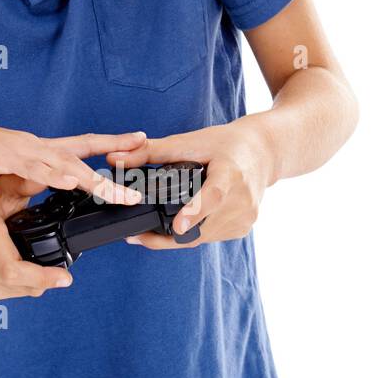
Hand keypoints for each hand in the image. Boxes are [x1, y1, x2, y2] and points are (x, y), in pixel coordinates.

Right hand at [0, 109, 146, 204]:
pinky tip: (73, 183)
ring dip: (93, 177)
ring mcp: (21, 148)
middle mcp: (34, 144)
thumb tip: (36, 187)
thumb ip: (21, 175)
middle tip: (145, 147)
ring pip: (65, 162)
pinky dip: (56, 176)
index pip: (79, 145)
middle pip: (82, 150)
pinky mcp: (5, 156)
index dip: (108, 143)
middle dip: (115, 150)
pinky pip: (36, 168)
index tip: (137, 139)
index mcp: (34, 147)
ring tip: (118, 190)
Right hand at [0, 175, 75, 299]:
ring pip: (23, 291)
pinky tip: (21, 264)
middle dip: (46, 275)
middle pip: (25, 284)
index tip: (65, 277)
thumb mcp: (1, 190)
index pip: (13, 271)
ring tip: (33, 256)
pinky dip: (25, 283)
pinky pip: (15, 294)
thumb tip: (56, 178)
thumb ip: (26, 184)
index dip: (42, 277)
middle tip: (56, 262)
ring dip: (36, 279)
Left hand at [102, 115, 277, 248]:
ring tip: (149, 232)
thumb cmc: (226, 144)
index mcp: (231, 173)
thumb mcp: (189, 141)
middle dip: (167, 232)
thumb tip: (114, 158)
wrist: (263, 153)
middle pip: (201, 225)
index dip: (194, 212)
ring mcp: (245, 218)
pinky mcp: (243, 228)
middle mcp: (242, 200)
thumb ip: (150, 151)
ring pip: (203, 237)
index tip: (177, 225)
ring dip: (177, 236)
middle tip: (136, 236)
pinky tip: (176, 226)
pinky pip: (210, 237)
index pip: (213, 196)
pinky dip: (192, 233)